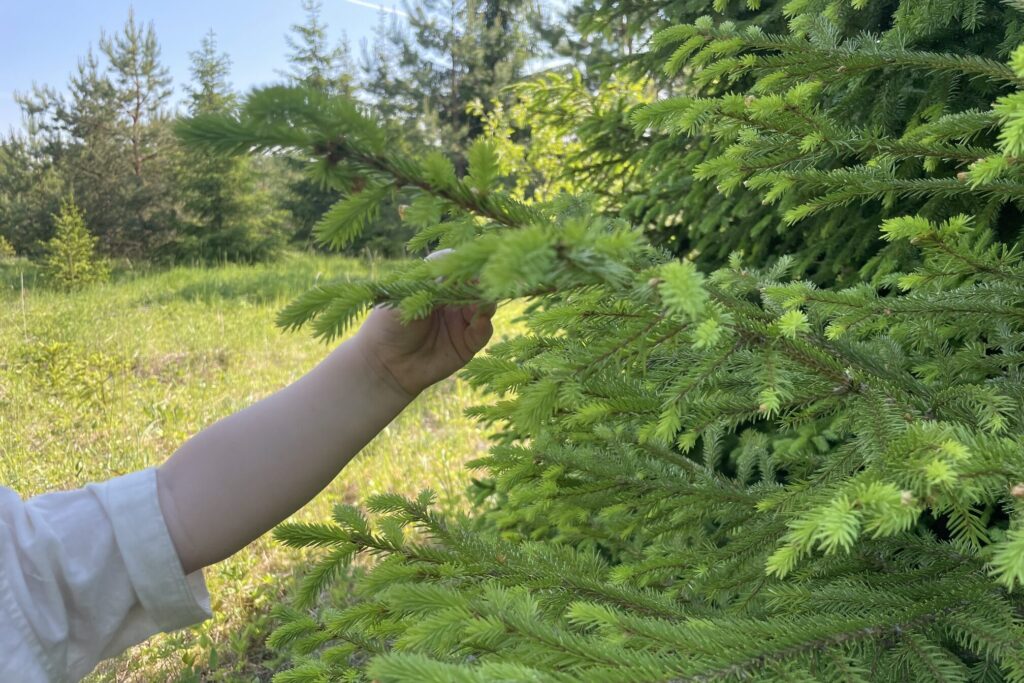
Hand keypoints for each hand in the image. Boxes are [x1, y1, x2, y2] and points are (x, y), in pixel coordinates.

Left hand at [352, 252, 495, 398]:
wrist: (384, 365)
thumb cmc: (388, 326)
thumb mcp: (404, 296)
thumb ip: (430, 281)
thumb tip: (454, 260)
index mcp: (435, 285)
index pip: (456, 268)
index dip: (464, 265)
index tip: (469, 263)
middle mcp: (451, 301)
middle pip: (475, 286)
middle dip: (481, 283)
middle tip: (483, 282)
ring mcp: (461, 322)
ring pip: (484, 306)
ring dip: (485, 302)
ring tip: (480, 302)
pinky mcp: (467, 344)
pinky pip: (483, 332)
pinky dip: (484, 325)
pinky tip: (479, 321)